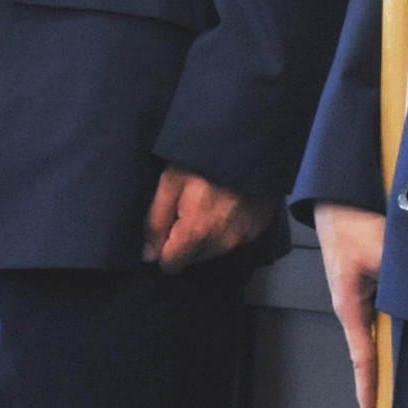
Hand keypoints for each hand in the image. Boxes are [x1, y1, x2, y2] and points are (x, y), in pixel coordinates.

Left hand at [144, 167, 267, 271]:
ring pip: (214, 250)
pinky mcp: (258, 228)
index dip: (163, 248)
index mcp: (196, 233)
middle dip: (187, 241)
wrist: (252, 143)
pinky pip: (234, 240)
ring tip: (211, 205)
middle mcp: (222, 243)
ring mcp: (244, 237)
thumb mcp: (170, 182)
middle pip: (193, 258)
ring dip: (208, 236)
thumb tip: (148, 256)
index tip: (168, 225)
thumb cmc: (204, 160)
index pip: (171, 265)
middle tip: (189, 209)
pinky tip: (230, 205)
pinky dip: (228, 228)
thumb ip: (155, 222)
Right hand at [317, 204, 385, 407]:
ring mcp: (362, 297)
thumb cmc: (352, 227)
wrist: (340, 202)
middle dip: (385, 373)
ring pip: (383, 329)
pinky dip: (400, 322)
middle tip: (399, 403)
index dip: (367, 385)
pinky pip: (387, 310)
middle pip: (372, 348)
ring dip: (397, 345)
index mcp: (350, 306)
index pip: (361, 356)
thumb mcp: (383, 252)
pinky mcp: (372, 284)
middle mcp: (354, 307)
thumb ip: (406, 276)